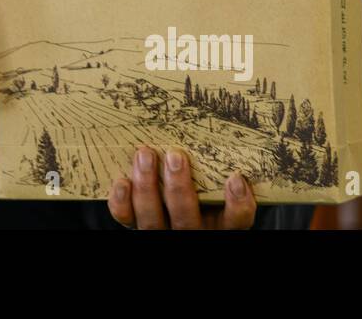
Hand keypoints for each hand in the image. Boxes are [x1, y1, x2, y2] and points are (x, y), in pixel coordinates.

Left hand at [107, 145, 255, 228]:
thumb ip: (217, 172)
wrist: (171, 214)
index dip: (238, 204)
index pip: (236, 221)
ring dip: (147, 187)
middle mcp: (192, 232)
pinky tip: (123, 181)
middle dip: (178, 188)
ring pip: (152, 220)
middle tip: (175, 156)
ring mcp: (162, 231)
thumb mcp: (215, 189)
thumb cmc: (201, 192)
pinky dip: (122, 202)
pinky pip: (126, 219)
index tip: (235, 178)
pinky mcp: (136, 225)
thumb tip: (216, 129)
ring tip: (145, 154)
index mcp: (219, 224)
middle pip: (186, 220)